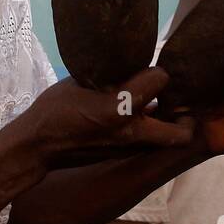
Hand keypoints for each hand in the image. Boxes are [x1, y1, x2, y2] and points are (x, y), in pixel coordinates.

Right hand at [24, 68, 197, 167]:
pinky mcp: (122, 156)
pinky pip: (149, 143)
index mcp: (120, 107)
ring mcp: (129, 148)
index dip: (157, 71)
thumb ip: (112, 78)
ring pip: (167, 140)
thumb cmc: (55, 109)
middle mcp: (131, 131)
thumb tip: (133, 67)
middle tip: (175, 101)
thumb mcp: (82, 82)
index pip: (160, 79)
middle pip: (181, 131)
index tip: (150, 69)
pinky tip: (138, 118)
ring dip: (168, 124)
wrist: (38, 146)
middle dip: (184, 115)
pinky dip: (150, 131)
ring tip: (160, 107)